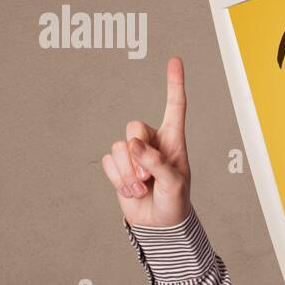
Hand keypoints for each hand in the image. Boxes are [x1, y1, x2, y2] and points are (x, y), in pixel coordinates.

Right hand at [101, 57, 191, 227]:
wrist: (158, 224)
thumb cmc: (175, 202)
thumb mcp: (175, 184)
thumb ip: (158, 163)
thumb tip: (134, 145)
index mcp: (174, 139)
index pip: (175, 106)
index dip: (174, 83)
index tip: (175, 60)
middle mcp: (152, 141)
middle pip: (134, 127)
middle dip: (138, 154)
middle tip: (148, 177)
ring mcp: (133, 154)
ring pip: (119, 148)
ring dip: (128, 173)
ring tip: (143, 188)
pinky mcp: (118, 166)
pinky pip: (108, 163)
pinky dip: (119, 180)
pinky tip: (132, 191)